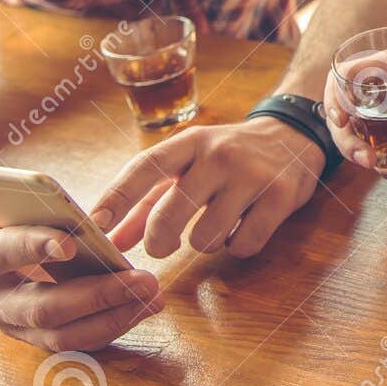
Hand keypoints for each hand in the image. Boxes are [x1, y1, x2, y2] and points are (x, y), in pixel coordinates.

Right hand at [0, 188, 161, 351]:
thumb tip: (17, 187)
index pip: (0, 256)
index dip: (33, 248)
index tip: (72, 243)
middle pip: (42, 310)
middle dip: (96, 296)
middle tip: (140, 278)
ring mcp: (13, 327)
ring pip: (65, 335)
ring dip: (114, 317)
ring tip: (152, 295)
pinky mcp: (38, 337)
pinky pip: (79, 341)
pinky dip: (114, 324)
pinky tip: (145, 305)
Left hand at [90, 118, 323, 258]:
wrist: (293, 136)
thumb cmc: (227, 156)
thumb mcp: (187, 166)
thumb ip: (148, 202)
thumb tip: (112, 240)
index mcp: (190, 142)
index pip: (145, 167)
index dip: (116, 198)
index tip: (94, 226)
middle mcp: (219, 154)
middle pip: (170, 213)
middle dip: (157, 242)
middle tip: (159, 248)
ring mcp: (251, 175)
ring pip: (206, 237)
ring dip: (204, 244)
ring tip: (212, 228)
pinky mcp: (280, 197)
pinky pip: (243, 245)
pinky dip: (236, 247)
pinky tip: (241, 229)